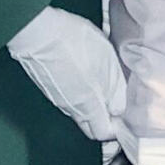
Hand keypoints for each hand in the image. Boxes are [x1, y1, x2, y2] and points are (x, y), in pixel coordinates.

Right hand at [7, 4, 125, 145]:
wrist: (38, 31)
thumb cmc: (73, 46)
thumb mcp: (108, 65)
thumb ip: (117, 92)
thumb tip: (120, 110)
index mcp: (87, 107)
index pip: (103, 133)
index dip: (117, 128)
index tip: (125, 115)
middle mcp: (70, 108)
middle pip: (90, 126)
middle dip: (105, 119)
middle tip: (117, 101)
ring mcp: (56, 97)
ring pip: (79, 111)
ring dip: (93, 104)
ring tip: (103, 83)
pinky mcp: (48, 85)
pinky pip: (68, 97)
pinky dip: (80, 92)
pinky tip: (86, 73)